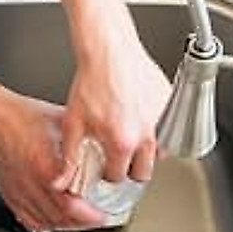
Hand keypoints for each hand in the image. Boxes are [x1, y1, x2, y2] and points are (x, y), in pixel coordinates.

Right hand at [0, 86, 107, 230]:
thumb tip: (105, 147)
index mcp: (46, 168)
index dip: (91, 217)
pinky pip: (28, 220)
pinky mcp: (10, 193)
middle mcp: (31, 184)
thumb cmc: (24, 116)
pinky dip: (44, 224)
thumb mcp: (63, 124)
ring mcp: (19, 192)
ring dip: (65, 225)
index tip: (103, 215)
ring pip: (46, 223)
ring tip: (79, 220)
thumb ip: (83, 140)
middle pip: (61, 219)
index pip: (73, 207)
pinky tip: (54, 218)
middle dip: (83, 223)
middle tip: (96, 218)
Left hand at [55, 26, 170, 190]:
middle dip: (130, 168)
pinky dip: (154, 126)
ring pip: (159, 151)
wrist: (109, 49)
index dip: (108, 172)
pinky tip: (137, 114)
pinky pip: (166, 125)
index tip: (104, 163)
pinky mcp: (169, 103)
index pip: (118, 176)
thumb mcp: (74, 122)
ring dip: (145, 149)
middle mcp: (146, 134)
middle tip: (118, 154)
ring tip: (129, 133)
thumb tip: (63, 181)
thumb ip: (70, 156)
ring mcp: (161, 119)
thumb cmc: (92, 80)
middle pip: (144, 172)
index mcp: (122, 142)